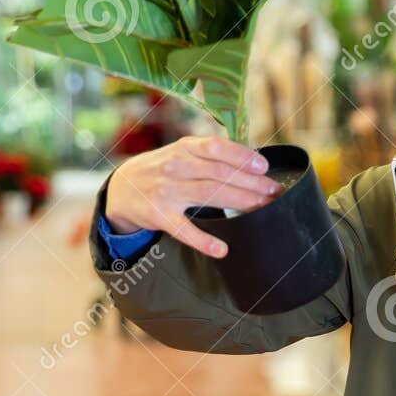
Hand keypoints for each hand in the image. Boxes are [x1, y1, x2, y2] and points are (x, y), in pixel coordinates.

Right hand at [104, 135, 283, 258]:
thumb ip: (210, 155)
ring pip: (209, 195)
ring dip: (240, 201)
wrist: (122, 188)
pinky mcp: (159, 216)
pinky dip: (203, 240)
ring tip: (261, 208)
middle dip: (251, 182)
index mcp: (184, 148)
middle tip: (274, 191)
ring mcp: (166, 191)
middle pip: (219, 173)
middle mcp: (175, 167)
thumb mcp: (182, 152)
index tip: (263, 166)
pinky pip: (184, 230)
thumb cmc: (163, 168)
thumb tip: (252, 162)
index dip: (241, 156)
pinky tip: (221, 249)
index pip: (215, 147)